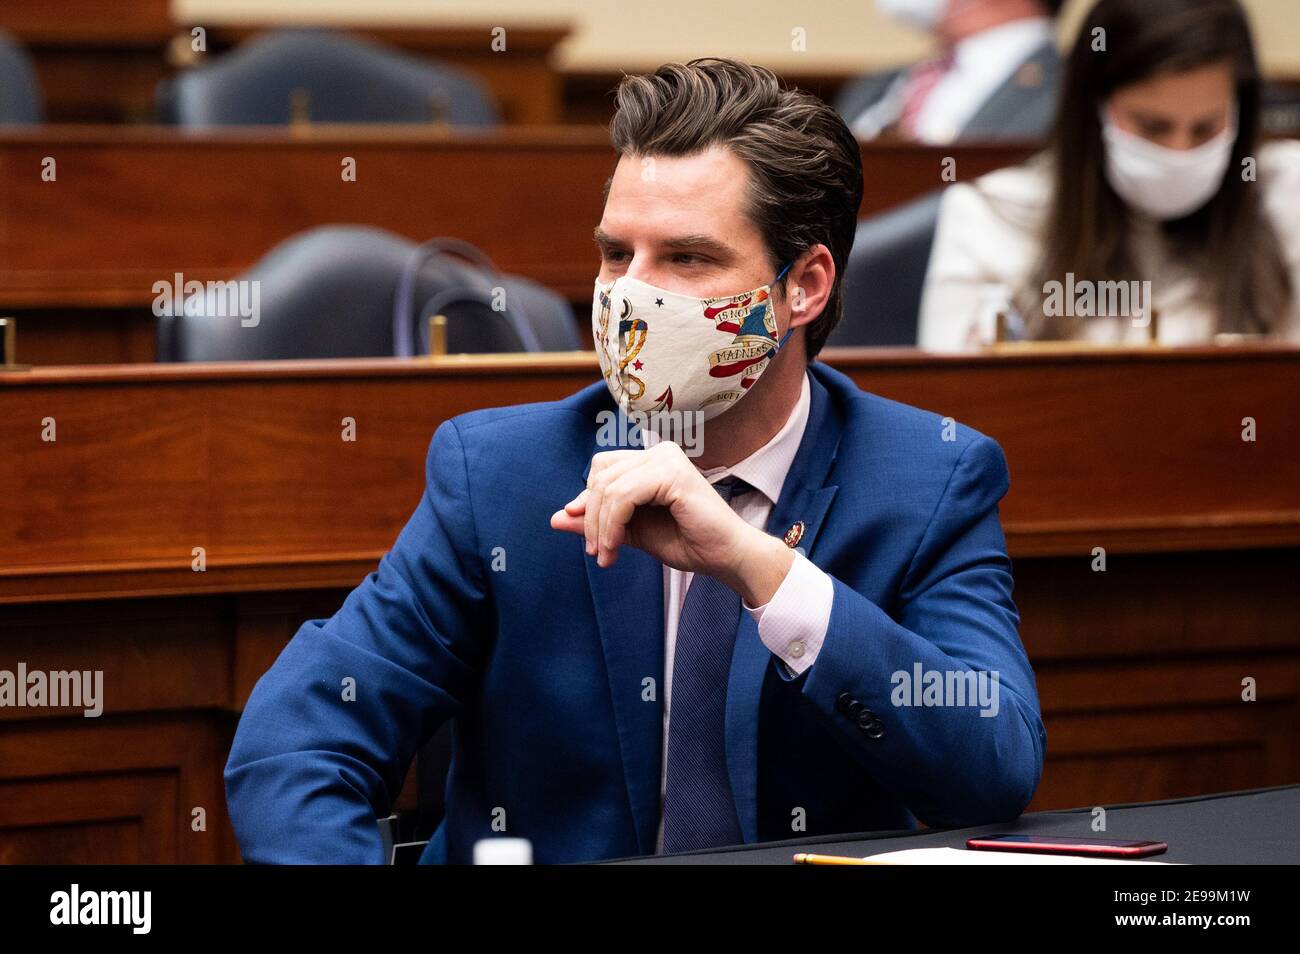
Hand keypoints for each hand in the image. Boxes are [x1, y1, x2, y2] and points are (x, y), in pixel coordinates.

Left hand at [549, 441, 793, 604]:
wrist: (725, 557)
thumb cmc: (688, 542)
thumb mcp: (631, 533)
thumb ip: (596, 523)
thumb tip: (554, 518)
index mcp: (651, 460)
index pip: (602, 469)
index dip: (586, 502)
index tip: (587, 540)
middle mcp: (659, 452)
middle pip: (600, 475)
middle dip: (590, 517)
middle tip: (596, 552)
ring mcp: (666, 459)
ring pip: (609, 487)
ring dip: (600, 527)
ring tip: (606, 555)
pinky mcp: (671, 474)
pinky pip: (624, 496)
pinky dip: (612, 525)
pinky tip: (615, 548)